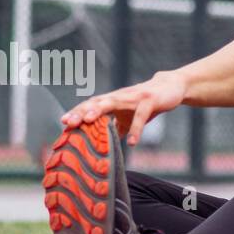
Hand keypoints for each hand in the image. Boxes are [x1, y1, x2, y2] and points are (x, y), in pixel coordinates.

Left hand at [60, 71, 186, 145]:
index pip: (90, 106)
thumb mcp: (128, 117)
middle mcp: (119, 97)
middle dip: (81, 112)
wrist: (170, 87)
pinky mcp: (149, 101)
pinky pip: (141, 116)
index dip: (76, 113)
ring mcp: (134, 98)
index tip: (63, 123)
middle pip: (96, 103)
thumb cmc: (146, 103)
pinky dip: (136, 129)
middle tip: (68, 123)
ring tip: (88, 122)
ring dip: (99, 111)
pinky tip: (131, 143)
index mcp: (112, 101)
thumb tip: (105, 146)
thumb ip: (116, 128)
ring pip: (113, 103)